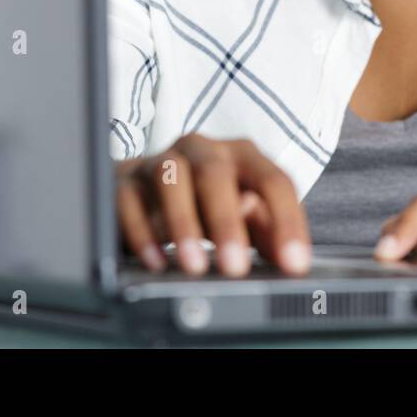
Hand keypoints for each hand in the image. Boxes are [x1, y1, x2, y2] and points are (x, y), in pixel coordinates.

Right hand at [115, 132, 310, 277]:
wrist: (143, 193)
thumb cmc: (204, 206)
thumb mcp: (242, 217)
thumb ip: (264, 228)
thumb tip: (279, 246)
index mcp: (240, 155)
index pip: (273, 181)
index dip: (287, 222)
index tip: (294, 264)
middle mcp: (201, 149)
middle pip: (216, 173)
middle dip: (228, 223)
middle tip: (236, 267)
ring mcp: (159, 160)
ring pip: (170, 178)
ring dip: (184, 224)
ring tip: (194, 266)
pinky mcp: (123, 180)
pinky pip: (129, 200)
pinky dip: (142, 232)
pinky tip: (155, 261)